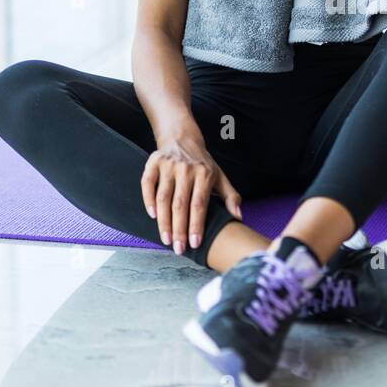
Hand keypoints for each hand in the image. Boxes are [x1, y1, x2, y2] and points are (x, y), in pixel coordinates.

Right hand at [141, 133, 242, 254]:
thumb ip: (230, 196)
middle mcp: (186, 169)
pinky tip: (152, 216)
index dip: (197, 225)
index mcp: (204, 174)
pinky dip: (148, 200)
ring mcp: (168, 165)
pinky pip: (148, 183)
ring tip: (166, 239)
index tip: (195, 243)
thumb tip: (238, 217)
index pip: (200, 204)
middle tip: (179, 248)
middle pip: (181, 204)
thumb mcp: (220, 177)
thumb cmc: (202, 163)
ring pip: (164, 197)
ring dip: (164, 221)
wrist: (182, 138)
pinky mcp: (154, 162)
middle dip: (179, 229)